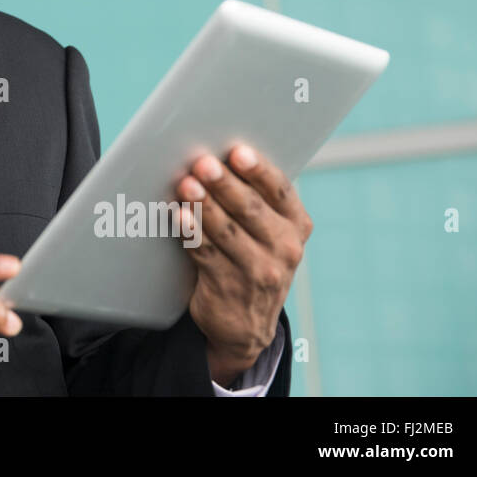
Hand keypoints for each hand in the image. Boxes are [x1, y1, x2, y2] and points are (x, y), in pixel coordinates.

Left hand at [176, 144, 312, 385]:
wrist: (246, 324)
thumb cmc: (252, 258)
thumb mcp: (268, 234)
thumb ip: (255, 201)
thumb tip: (218, 158)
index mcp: (296, 225)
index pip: (280, 191)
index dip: (259, 170)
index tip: (238, 152)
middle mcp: (284, 248)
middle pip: (251, 209)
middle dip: (225, 184)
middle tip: (203, 164)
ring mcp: (258, 270)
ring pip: (227, 230)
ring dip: (204, 205)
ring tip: (187, 185)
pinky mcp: (228, 286)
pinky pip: (206, 253)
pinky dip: (191, 232)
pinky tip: (179, 216)